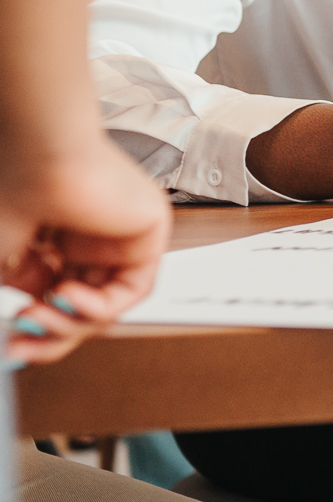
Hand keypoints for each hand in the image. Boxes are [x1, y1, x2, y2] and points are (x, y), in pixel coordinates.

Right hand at [0, 137, 169, 364]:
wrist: (40, 154)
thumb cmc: (12, 191)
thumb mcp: (2, 256)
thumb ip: (15, 287)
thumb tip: (24, 322)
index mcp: (56, 238)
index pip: (54, 297)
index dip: (35, 328)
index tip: (11, 345)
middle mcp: (91, 237)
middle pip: (83, 306)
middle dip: (49, 335)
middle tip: (20, 347)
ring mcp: (120, 235)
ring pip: (106, 303)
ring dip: (68, 323)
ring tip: (39, 314)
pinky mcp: (149, 233)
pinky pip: (134, 289)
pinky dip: (98, 306)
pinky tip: (67, 296)